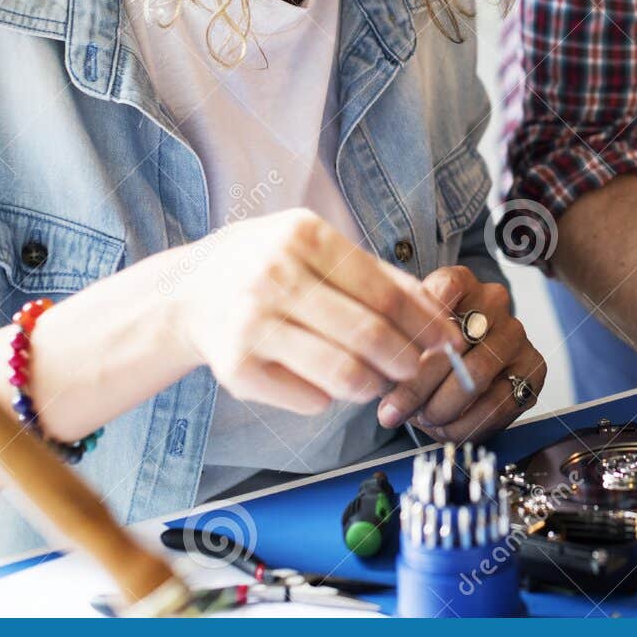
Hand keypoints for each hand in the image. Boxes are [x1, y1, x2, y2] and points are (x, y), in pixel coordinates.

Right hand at [164, 209, 455, 414]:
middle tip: (419, 369)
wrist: (188, 292)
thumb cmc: (269, 265)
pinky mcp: (236, 368)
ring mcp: (252, 323)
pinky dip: (330, 399)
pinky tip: (329, 387)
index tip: (448, 341)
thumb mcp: (317, 248)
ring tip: (379, 383)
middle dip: (408, 359)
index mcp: (304, 237)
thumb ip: (378, 274)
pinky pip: (308, 399)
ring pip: (343, 373)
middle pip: (369, 334)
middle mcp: (274, 276)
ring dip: (374, 386)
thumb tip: (438, 311)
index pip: (385, 293)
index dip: (425, 323)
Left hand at [376, 265, 545, 442]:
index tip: (390, 366)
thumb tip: (379, 376)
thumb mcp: (406, 341)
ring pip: (476, 376)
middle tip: (394, 411)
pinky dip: (467, 424)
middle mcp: (493, 302)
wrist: (463, 365)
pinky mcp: (533, 368)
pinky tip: (448, 429)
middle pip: (454, 344)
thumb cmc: (428, 351)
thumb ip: (394, 350)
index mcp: (460, 282)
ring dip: (443, 407)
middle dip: (418, 386)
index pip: (440, 295)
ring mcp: (516, 334)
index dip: (413, 334)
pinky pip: (498, 404)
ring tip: (424, 419)